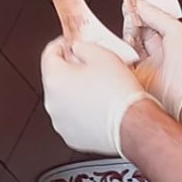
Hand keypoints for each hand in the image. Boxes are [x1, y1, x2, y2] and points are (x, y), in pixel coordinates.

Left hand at [40, 37, 157, 156]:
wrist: (133, 124)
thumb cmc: (119, 93)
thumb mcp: (102, 55)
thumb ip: (82, 47)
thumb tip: (77, 48)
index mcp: (55, 79)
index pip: (49, 55)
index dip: (60, 45)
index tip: (68, 44)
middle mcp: (52, 102)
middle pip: (56, 79)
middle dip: (70, 70)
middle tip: (88, 66)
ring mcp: (60, 122)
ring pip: (63, 100)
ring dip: (75, 92)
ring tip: (97, 89)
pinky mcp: (71, 136)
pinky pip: (72, 118)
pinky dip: (80, 111)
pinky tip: (97, 106)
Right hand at [132, 5, 181, 117]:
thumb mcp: (177, 31)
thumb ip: (157, 16)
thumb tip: (142, 5)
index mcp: (173, 42)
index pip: (151, 24)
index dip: (141, 14)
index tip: (131, 5)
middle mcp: (161, 56)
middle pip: (138, 36)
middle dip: (131, 25)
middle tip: (127, 16)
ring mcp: (149, 69)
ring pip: (129, 50)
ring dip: (125, 40)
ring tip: (127, 32)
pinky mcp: (139, 82)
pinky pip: (124, 67)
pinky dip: (120, 57)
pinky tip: (121, 48)